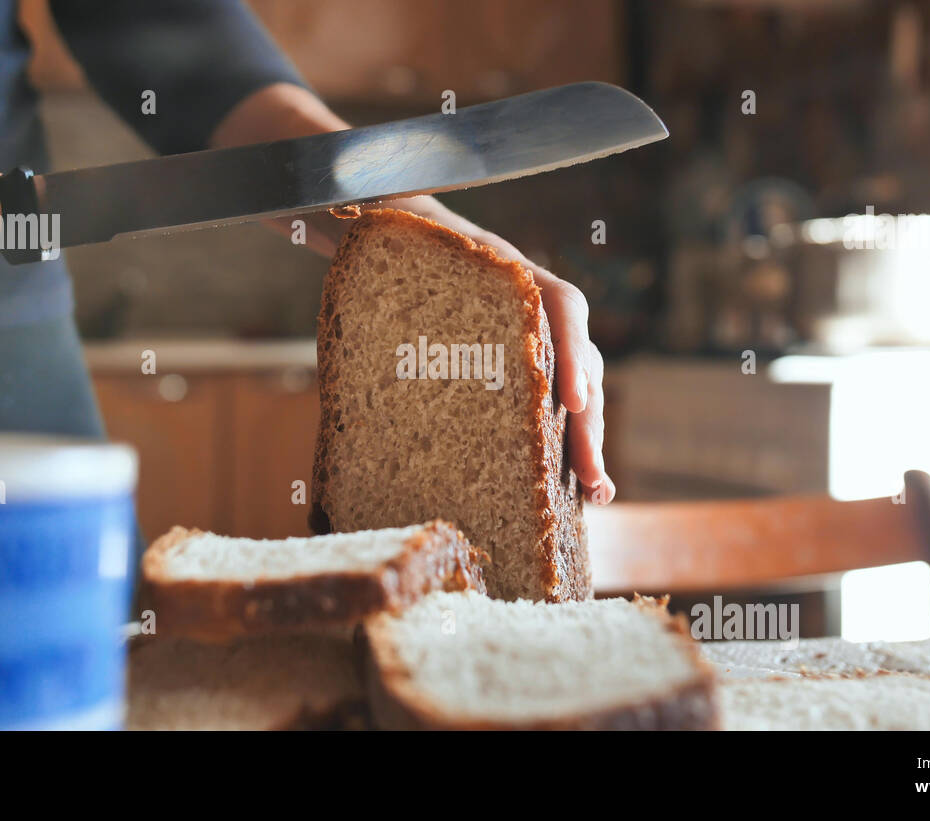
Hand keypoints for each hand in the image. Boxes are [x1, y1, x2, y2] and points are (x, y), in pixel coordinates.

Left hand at [212, 85, 614, 501]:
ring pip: (571, 387)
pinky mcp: (507, 365)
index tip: (573, 402)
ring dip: (586, 441)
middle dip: (588, 422)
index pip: (557, 306)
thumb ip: (367, 226)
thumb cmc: (381, 231)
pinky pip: (544, 405)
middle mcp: (524, 304)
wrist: (385, 223)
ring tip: (595, 494)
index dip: (570, 353)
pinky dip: (560, 444)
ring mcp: (521, 336)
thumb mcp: (377, 228)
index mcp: (502, 271)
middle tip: (593, 479)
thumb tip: (334, 220)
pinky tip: (567, 487)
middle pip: (576, 361)